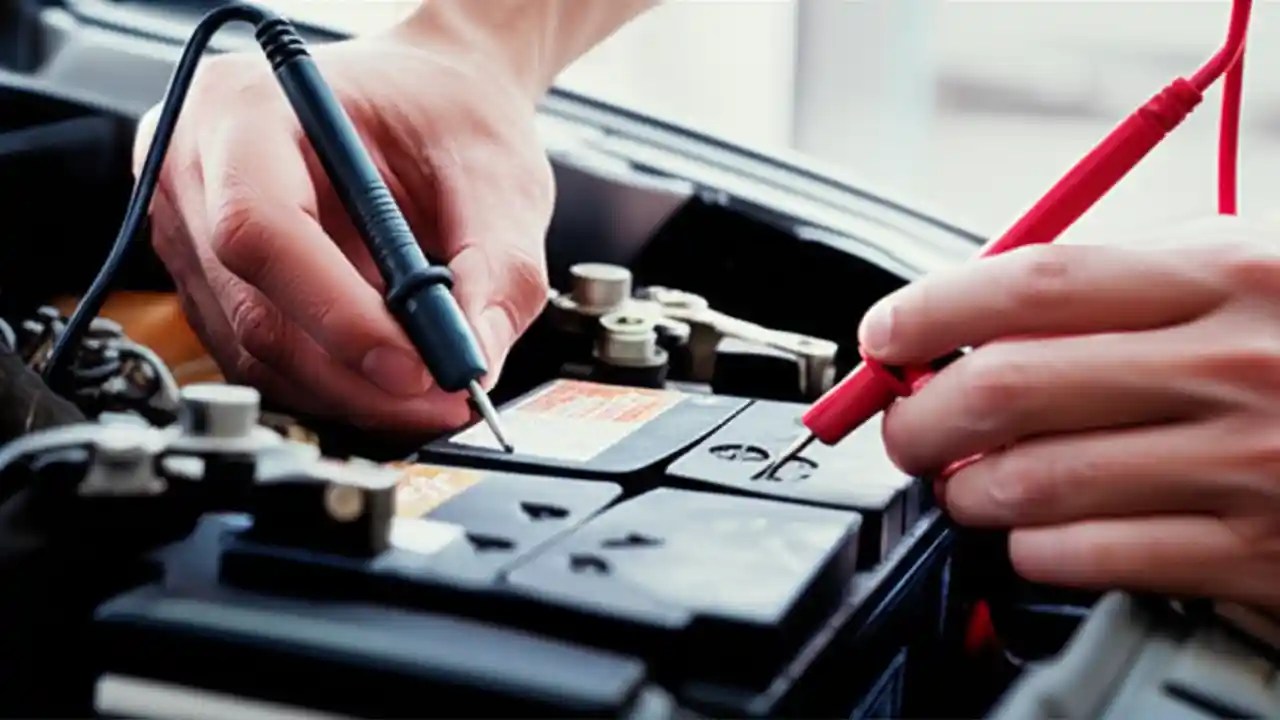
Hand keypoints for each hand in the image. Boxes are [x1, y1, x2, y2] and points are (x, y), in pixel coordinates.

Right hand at [133, 20, 553, 433]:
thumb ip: (497, 272)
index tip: (416, 365)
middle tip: (441, 396)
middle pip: (252, 308)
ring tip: (431, 387)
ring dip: (349, 388)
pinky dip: (332, 381)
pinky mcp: (209, 278)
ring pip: (254, 350)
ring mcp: (190, 226)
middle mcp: (194, 165)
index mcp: (246, 107)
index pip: (261, 228)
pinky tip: (390, 373)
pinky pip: (260, 355)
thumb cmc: (447, 109)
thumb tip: (474, 363)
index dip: (337, 314)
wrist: (429, 95)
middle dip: (355, 372)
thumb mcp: (500, 177)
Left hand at [860, 216, 1279, 613]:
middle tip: (905, 427)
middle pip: (1010, 385)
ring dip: (965, 490)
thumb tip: (970, 310)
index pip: (1033, 283)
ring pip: (1032, 481)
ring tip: (963, 484)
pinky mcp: (1254, 555)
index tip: (884, 335)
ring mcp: (1244, 466)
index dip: (932, 309)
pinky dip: (1029, 548)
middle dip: (920, 415)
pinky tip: (1032, 533)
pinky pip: (1088, 556)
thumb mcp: (1246, 273)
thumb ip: (1122, 284)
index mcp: (1225, 275)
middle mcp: (1231, 366)